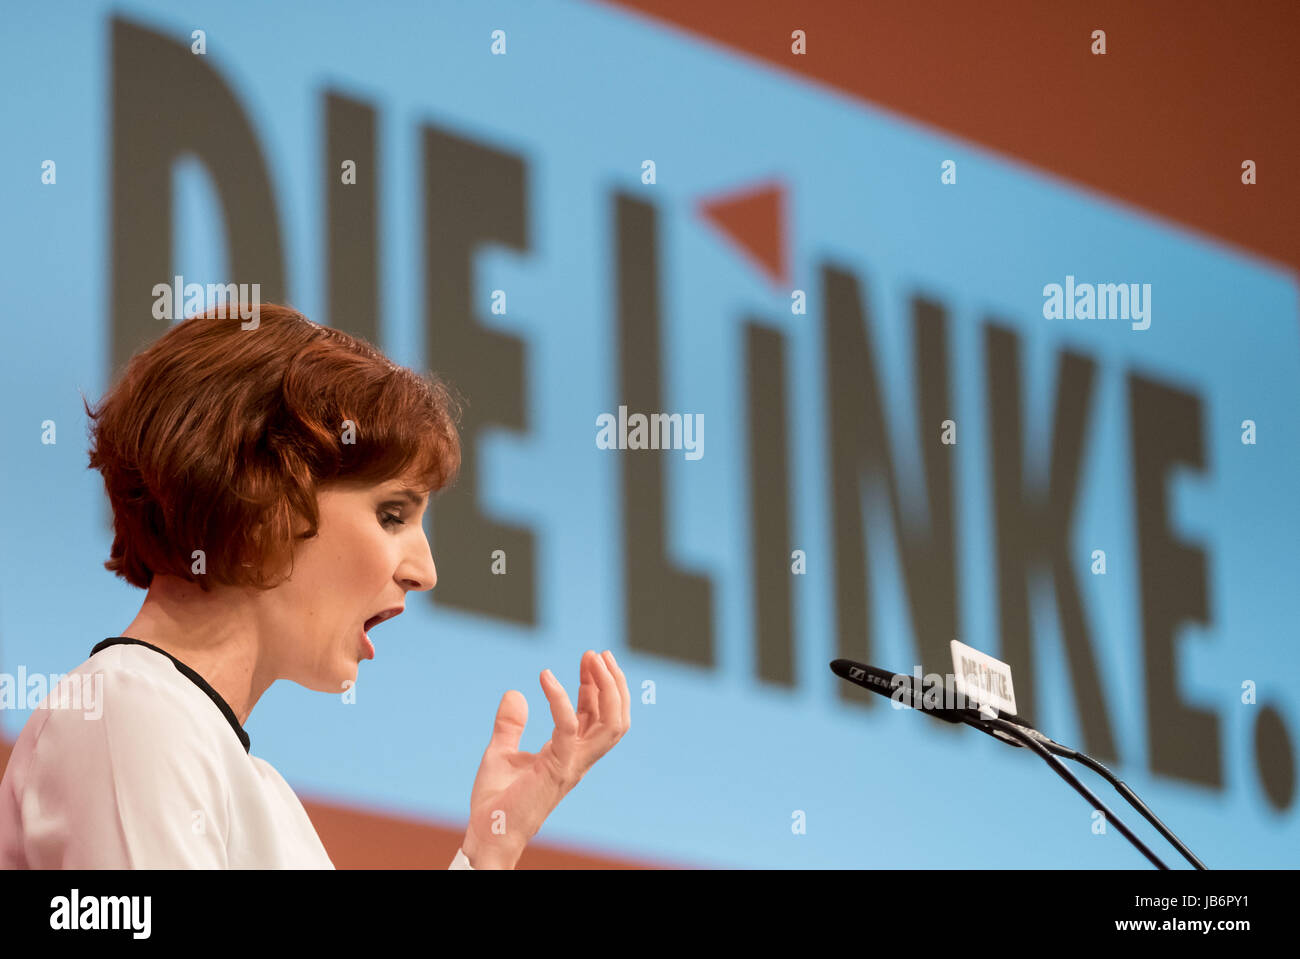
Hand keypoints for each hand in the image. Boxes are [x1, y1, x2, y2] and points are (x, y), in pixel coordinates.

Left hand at [461, 649, 629, 867]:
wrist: (488, 834)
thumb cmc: (496, 802)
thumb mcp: (501, 752)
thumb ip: (510, 725)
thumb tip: (514, 693)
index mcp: (570, 753)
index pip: (596, 715)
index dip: (597, 685)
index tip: (589, 658)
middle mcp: (578, 758)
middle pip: (616, 718)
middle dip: (614, 683)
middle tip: (599, 654)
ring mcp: (572, 764)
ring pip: (611, 724)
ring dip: (607, 688)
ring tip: (592, 659)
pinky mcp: (557, 767)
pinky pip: (568, 728)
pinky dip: (561, 699)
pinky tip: (546, 678)